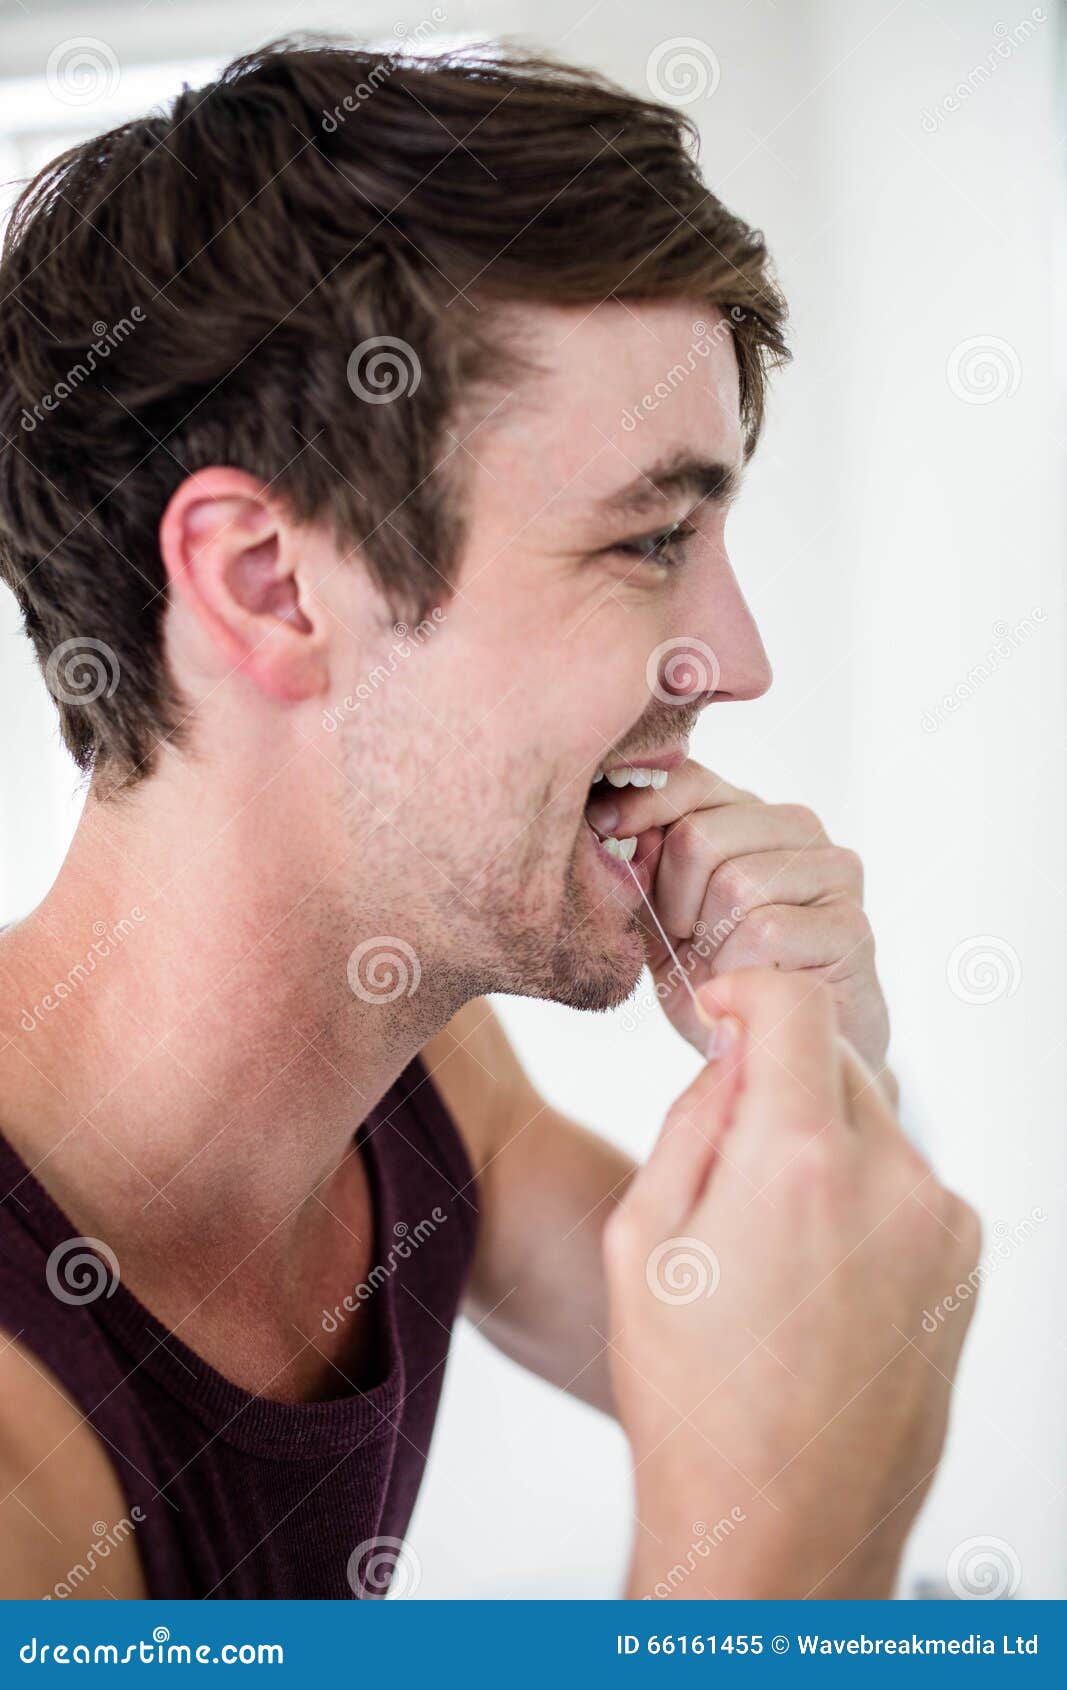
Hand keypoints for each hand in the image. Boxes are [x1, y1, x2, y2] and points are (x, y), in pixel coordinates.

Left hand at [587, 763, 892, 1095]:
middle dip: (672, 901)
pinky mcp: (852, 927)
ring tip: (719, 966)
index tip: (605, 834)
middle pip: (700, 836)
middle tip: (685, 942)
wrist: (778, 1050)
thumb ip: (641, 865)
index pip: (690, 781)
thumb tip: (610, 819)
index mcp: (750, 814)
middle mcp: (799, 829)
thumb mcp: (660, 915)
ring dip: (709, 941)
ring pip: (736, 883)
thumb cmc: (716, 978)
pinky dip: (739, 968)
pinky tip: (747, 984)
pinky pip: (767, 930)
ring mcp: (834, 874)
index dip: (640, 808)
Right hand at [603, 968, 980, 1599]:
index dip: (747, 992)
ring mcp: (942, 1227)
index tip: (720, 1013)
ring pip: (875, 1122)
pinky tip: (812, 1270)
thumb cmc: (694, 1401)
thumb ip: (693, 1120)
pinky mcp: (964, 1267)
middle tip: (722, 1151)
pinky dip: (861, 1191)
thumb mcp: (643, 1241)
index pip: (795, 1006)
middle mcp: (895, 1182)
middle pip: (837, 1060)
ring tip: (766, 1237)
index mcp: (801, 1164)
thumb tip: (734, 1055)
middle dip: (778, 1075)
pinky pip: (908, 1183)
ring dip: (820, 1137)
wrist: (782, 1528)